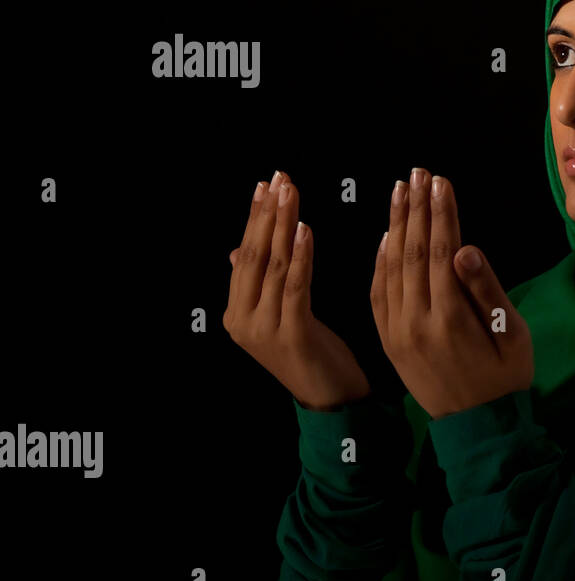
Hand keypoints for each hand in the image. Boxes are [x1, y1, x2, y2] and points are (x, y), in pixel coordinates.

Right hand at [223, 170, 371, 411]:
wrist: (332, 402)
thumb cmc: (313, 355)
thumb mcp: (281, 317)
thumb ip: (259, 285)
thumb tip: (236, 250)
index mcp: (236, 313)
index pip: (245, 255)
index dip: (256, 217)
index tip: (266, 184)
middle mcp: (242, 320)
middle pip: (254, 255)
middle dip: (267, 213)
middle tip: (279, 179)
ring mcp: (262, 329)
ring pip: (272, 267)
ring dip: (282, 225)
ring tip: (290, 193)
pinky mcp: (290, 335)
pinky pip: (294, 287)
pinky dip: (299, 256)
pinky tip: (304, 230)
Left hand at [370, 169, 532, 420]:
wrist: (477, 428)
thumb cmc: (506, 377)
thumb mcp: (512, 335)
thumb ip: (487, 290)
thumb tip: (465, 247)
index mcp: (451, 318)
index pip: (440, 251)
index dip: (441, 213)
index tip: (440, 180)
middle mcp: (417, 321)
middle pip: (411, 252)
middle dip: (415, 208)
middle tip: (417, 173)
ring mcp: (397, 332)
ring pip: (390, 268)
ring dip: (395, 226)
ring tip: (400, 191)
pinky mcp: (388, 341)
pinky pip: (377, 294)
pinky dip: (380, 261)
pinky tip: (386, 236)